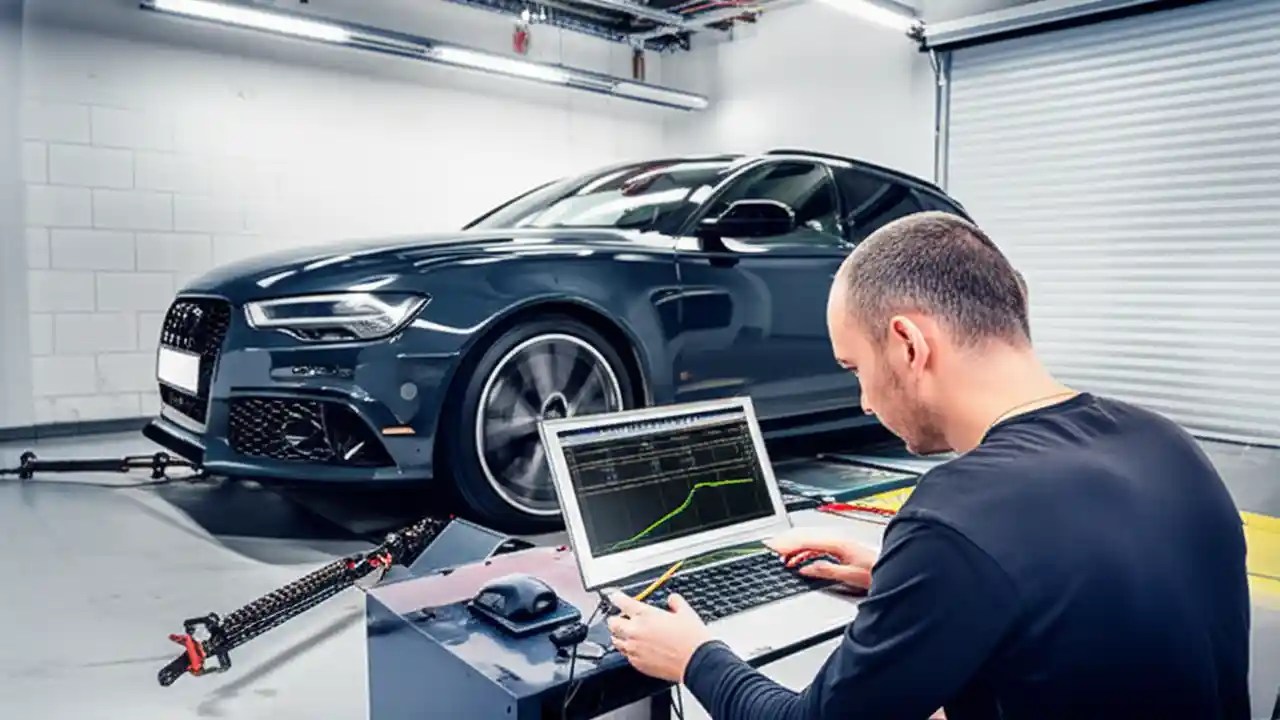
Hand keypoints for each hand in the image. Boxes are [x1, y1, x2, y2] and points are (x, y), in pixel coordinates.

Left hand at [606, 592, 714, 682]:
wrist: (696, 662)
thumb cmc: (692, 639)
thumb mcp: (686, 612)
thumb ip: (675, 602)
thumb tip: (672, 599)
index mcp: (645, 615)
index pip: (622, 602)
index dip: (617, 598)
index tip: (615, 597)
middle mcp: (636, 631)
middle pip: (612, 623)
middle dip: (615, 618)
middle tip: (621, 618)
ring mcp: (635, 649)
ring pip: (615, 640)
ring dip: (618, 635)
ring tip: (625, 634)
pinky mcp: (637, 663)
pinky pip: (625, 655)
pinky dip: (628, 650)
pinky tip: (636, 649)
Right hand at [763, 526, 877, 589]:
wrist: (896, 571)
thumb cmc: (875, 573)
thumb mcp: (849, 576)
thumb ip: (825, 570)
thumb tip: (804, 568)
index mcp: (837, 543)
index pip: (805, 540)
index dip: (786, 543)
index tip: (772, 546)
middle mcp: (837, 539)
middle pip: (804, 535)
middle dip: (785, 542)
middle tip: (769, 548)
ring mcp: (837, 542)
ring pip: (808, 539)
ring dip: (793, 547)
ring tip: (780, 556)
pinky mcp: (839, 547)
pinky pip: (815, 545)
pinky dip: (802, 551)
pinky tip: (797, 559)